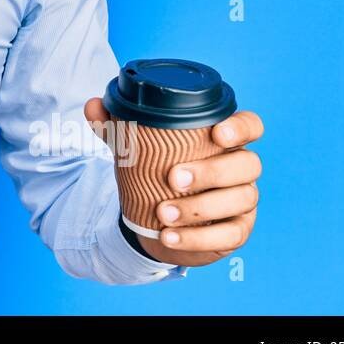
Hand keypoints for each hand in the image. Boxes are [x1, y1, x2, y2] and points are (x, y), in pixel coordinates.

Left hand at [84, 97, 262, 267]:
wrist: (156, 220)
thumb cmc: (156, 173)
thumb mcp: (136, 150)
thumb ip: (116, 128)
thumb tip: (93, 105)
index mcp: (224, 141)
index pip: (250, 126)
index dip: (241, 127)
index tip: (217, 134)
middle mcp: (241, 168)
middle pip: (248, 164)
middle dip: (212, 171)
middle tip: (173, 178)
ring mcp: (243, 200)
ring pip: (241, 200)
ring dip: (200, 208)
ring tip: (163, 213)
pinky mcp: (237, 231)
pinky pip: (229, 235)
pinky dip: (198, 237)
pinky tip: (168, 236)